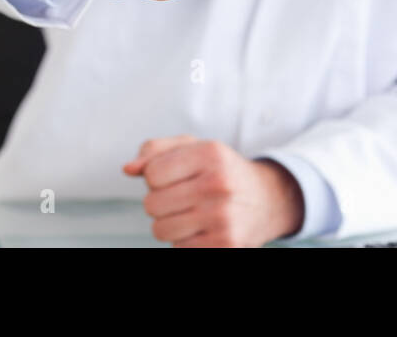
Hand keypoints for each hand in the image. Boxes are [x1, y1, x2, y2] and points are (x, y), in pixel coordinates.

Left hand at [122, 135, 304, 246]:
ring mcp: (224, 217)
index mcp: (210, 153)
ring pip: (160, 230)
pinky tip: (203, 230)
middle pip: (152, 204)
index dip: (156, 178)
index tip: (175, 178)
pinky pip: (178, 249)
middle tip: (182, 198)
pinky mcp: (226, 245)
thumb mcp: (194, 148)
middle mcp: (219, 184)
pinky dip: (184, 242)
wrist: (268, 200)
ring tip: (191, 214)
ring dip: (169, 225)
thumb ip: (155, 151)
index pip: (152, 174)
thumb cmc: (220, 171)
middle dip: (160, 202)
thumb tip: (127, 169)